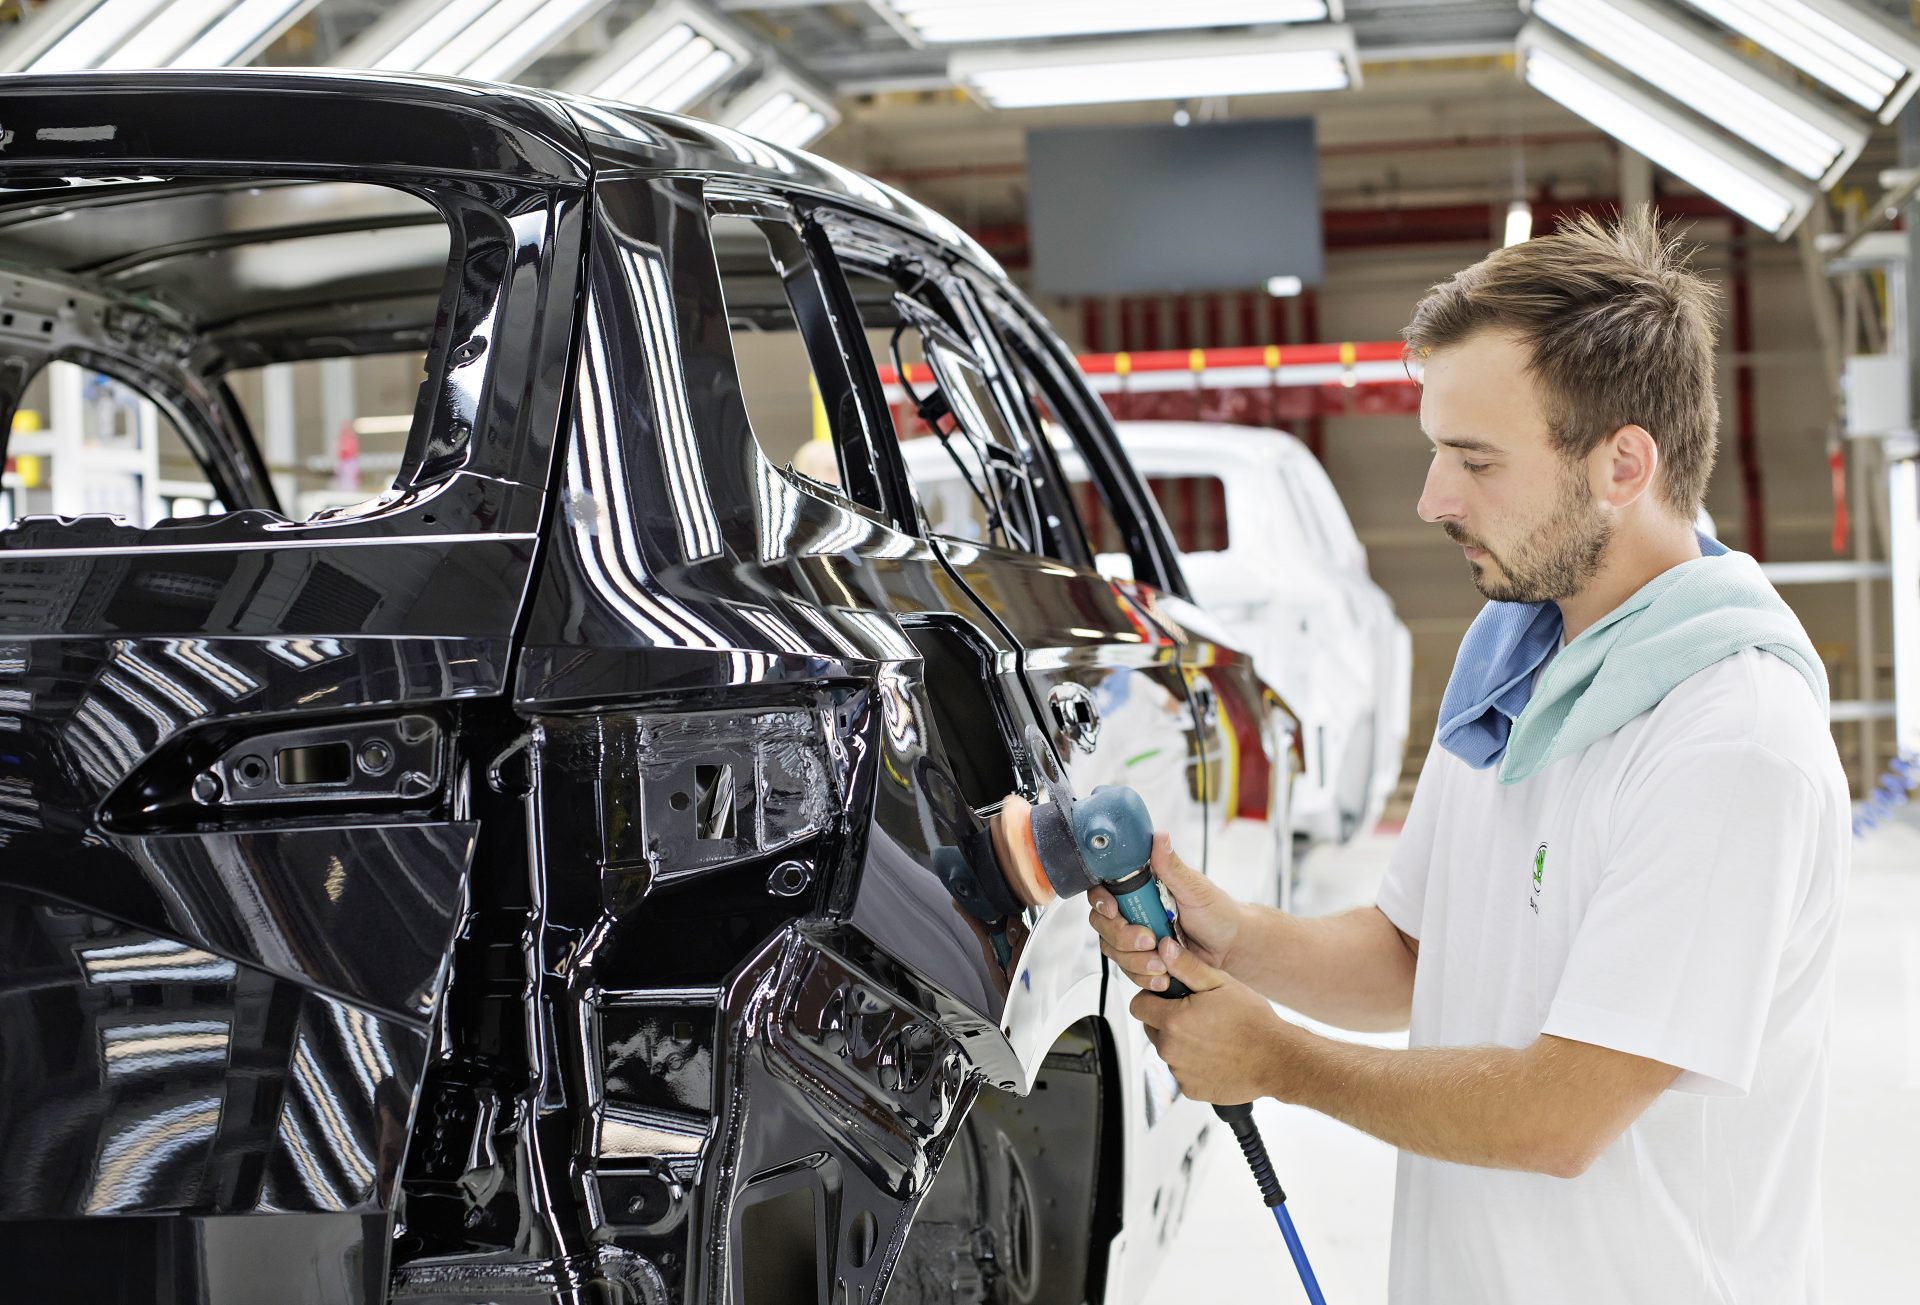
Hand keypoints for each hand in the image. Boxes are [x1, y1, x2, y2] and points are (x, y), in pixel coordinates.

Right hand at [1087, 831, 1242, 992]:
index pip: (1102, 891)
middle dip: (1123, 936)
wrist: (1232, 949)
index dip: (1100, 901)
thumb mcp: (1194, 887)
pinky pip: (1128, 972)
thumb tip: (1159, 836)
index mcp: (1140, 889)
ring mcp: (1136, 939)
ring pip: (1113, 951)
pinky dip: (1144, 976)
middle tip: (1149, 940)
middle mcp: (1133, 912)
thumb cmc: (1217, 913)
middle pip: (1103, 925)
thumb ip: (1171, 866)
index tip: (1113, 910)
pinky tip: (1163, 975)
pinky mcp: (1142, 962)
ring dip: (1135, 960)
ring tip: (1163, 963)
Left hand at [1128, 942, 1305, 1105]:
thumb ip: (1186, 966)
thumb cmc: (1253, 1022)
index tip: (1168, 996)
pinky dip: (1194, 1064)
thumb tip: (1164, 948)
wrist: (1276, 1060)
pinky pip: (1183, 1072)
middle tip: (1197, 1014)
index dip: (1151, 997)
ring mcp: (1180, 1072)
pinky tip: (1216, 1055)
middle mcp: (1170, 1049)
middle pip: (1151, 1028)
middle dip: (1167, 1019)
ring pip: (1168, 1050)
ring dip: (1182, 1042)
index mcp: (1173, 1020)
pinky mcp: (1190, 1090)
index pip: (1138, 1005)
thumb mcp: (1220, 983)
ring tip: (1212, 1035)